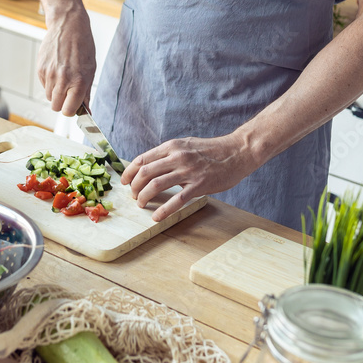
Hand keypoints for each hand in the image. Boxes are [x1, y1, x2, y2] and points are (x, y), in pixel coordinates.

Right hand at [36, 8, 95, 114]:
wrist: (68, 27)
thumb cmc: (83, 48)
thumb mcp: (90, 71)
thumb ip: (86, 93)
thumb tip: (86, 111)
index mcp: (78, 82)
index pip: (68, 111)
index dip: (70, 110)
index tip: (73, 106)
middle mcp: (63, 80)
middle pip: (56, 107)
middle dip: (62, 103)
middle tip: (68, 93)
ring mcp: (49, 74)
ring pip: (49, 97)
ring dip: (56, 92)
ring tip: (63, 77)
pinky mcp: (40, 68)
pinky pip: (44, 85)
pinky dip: (50, 82)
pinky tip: (57, 69)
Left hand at [121, 134, 259, 221]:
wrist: (237, 152)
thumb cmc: (212, 150)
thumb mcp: (186, 145)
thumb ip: (170, 154)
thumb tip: (151, 165)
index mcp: (172, 147)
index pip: (142, 160)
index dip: (129, 172)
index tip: (124, 182)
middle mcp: (177, 157)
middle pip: (145, 173)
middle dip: (134, 187)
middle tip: (133, 196)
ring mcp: (188, 171)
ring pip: (155, 185)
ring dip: (144, 197)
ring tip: (141, 205)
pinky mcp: (199, 185)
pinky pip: (177, 200)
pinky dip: (163, 210)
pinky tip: (157, 217)